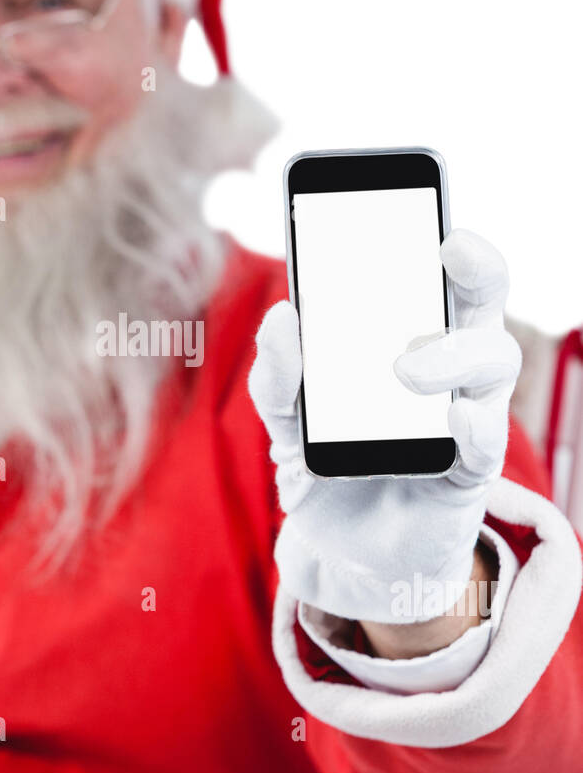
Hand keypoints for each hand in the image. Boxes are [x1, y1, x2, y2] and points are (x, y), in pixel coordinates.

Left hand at [248, 229, 521, 625]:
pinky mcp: (467, 476)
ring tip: (405, 370)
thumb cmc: (328, 465)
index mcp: (410, 338)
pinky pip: (485, 444)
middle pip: (483, 304)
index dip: (450, 241)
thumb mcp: (286, 419)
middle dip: (480, 269)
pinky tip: (453, 420)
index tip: (437, 218)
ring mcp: (465, 418)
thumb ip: (278, 374)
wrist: (343, 554)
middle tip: (450, 246)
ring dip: (456, 354)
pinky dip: (474, 428)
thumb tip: (283, 317)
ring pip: (494, 363)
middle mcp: (448, 368)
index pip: (440, 276)